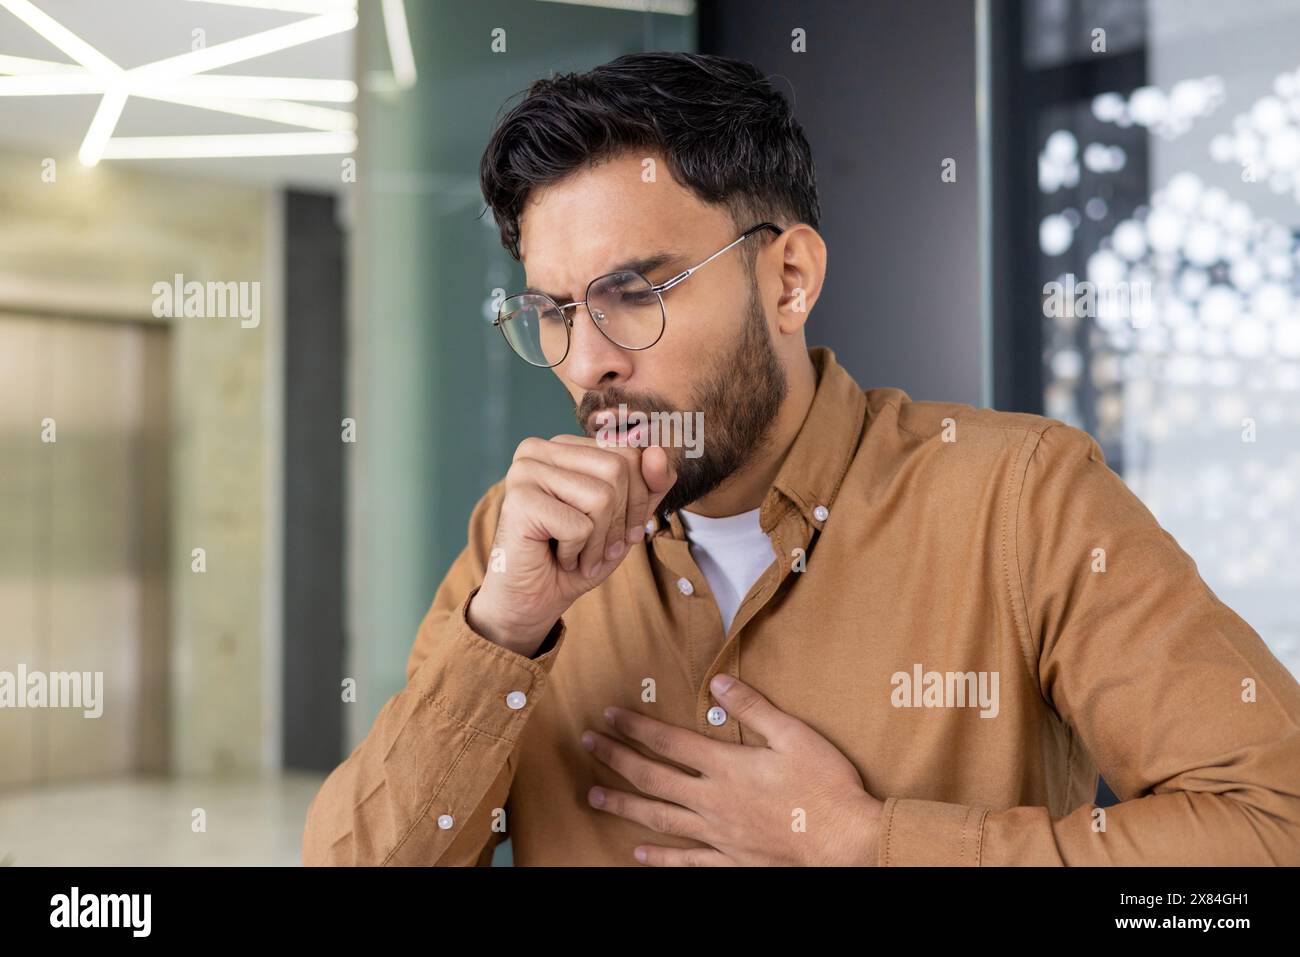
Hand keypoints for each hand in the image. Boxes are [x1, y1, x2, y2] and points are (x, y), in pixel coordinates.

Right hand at [469, 426, 676, 654]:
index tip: (623, 532)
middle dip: (621, 521)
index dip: (639, 499)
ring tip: (581, 556)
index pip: (628, 453)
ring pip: (602, 497)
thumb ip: (648, 484)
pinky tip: (559, 559)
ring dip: (600, 542)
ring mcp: (525, 471)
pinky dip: (578, 553)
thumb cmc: (578, 557)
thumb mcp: (626, 518)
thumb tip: (657, 452)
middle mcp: (539, 449)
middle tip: (602, 549)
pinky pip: (579, 526)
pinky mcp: (519, 500)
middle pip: (618, 470)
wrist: (533, 600)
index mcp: (563, 446)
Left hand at [581, 674, 883, 864]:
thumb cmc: (826, 787)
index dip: (635, 727)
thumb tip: (717, 682)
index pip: (668, 742)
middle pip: (652, 778)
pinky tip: (639, 852)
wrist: (847, 843)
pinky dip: (660, 857)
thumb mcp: (794, 735)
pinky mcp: (731, 861)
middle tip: (588, 745)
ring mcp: (718, 834)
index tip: (609, 715)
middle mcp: (713, 801)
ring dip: (623, 806)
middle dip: (616, 759)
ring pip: (659, 819)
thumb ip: (753, 708)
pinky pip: (686, 860)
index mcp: (726, 767)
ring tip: (593, 797)